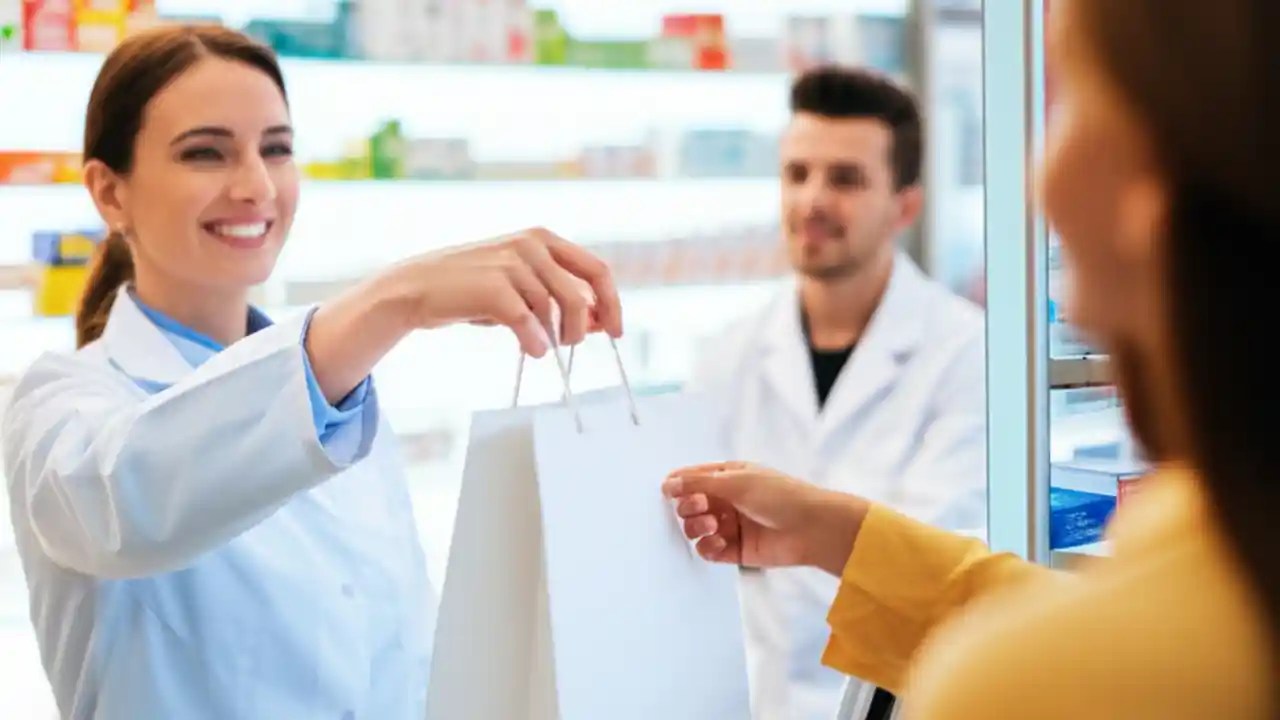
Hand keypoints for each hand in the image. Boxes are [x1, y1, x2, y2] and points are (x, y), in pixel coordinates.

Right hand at [305, 227, 620, 403]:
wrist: (417, 288)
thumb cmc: (474, 290)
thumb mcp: (522, 286)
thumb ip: (559, 297)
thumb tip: (601, 322)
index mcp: (544, 239)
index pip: (597, 271)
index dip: (612, 304)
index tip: (615, 332)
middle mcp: (531, 244)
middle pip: (580, 296)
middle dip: (581, 328)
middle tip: (570, 345)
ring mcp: (511, 262)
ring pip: (554, 312)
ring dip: (553, 338)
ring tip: (538, 346)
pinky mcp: (492, 285)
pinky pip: (528, 322)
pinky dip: (535, 342)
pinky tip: (533, 350)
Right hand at [662, 462, 869, 576]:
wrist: (812, 528)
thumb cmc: (778, 496)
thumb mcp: (736, 482)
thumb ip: (699, 483)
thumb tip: (667, 484)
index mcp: (729, 477)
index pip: (693, 478)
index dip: (678, 485)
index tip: (668, 492)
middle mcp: (727, 500)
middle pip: (690, 504)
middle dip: (689, 506)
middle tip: (702, 508)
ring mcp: (731, 526)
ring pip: (696, 528)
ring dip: (698, 527)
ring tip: (715, 526)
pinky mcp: (736, 550)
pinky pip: (709, 550)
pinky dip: (708, 548)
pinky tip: (719, 544)